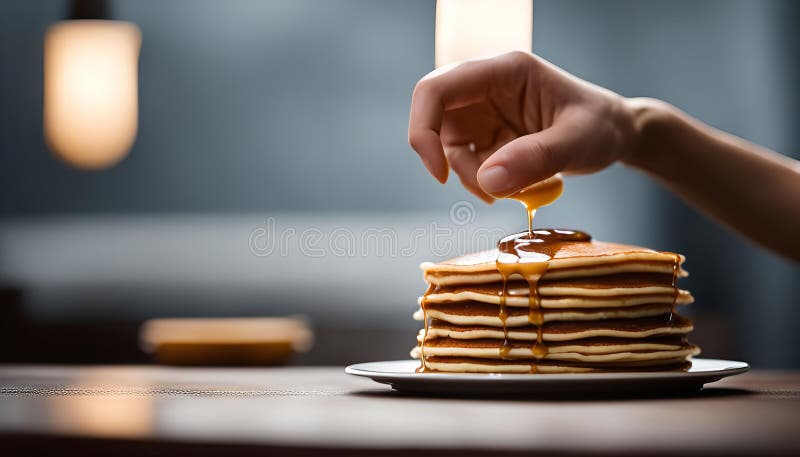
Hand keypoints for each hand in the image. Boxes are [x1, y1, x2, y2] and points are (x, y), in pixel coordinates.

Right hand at [408, 51, 636, 201]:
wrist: (614, 134)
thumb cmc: (601, 125)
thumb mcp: (579, 141)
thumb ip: (537, 159)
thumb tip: (488, 181)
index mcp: (503, 71)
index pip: (436, 89)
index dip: (424, 129)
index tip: (440, 174)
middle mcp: (485, 87)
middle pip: (433, 117)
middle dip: (447, 159)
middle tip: (483, 189)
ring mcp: (483, 112)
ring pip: (448, 146)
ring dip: (471, 176)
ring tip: (514, 190)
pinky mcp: (486, 135)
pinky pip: (466, 161)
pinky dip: (482, 182)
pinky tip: (512, 188)